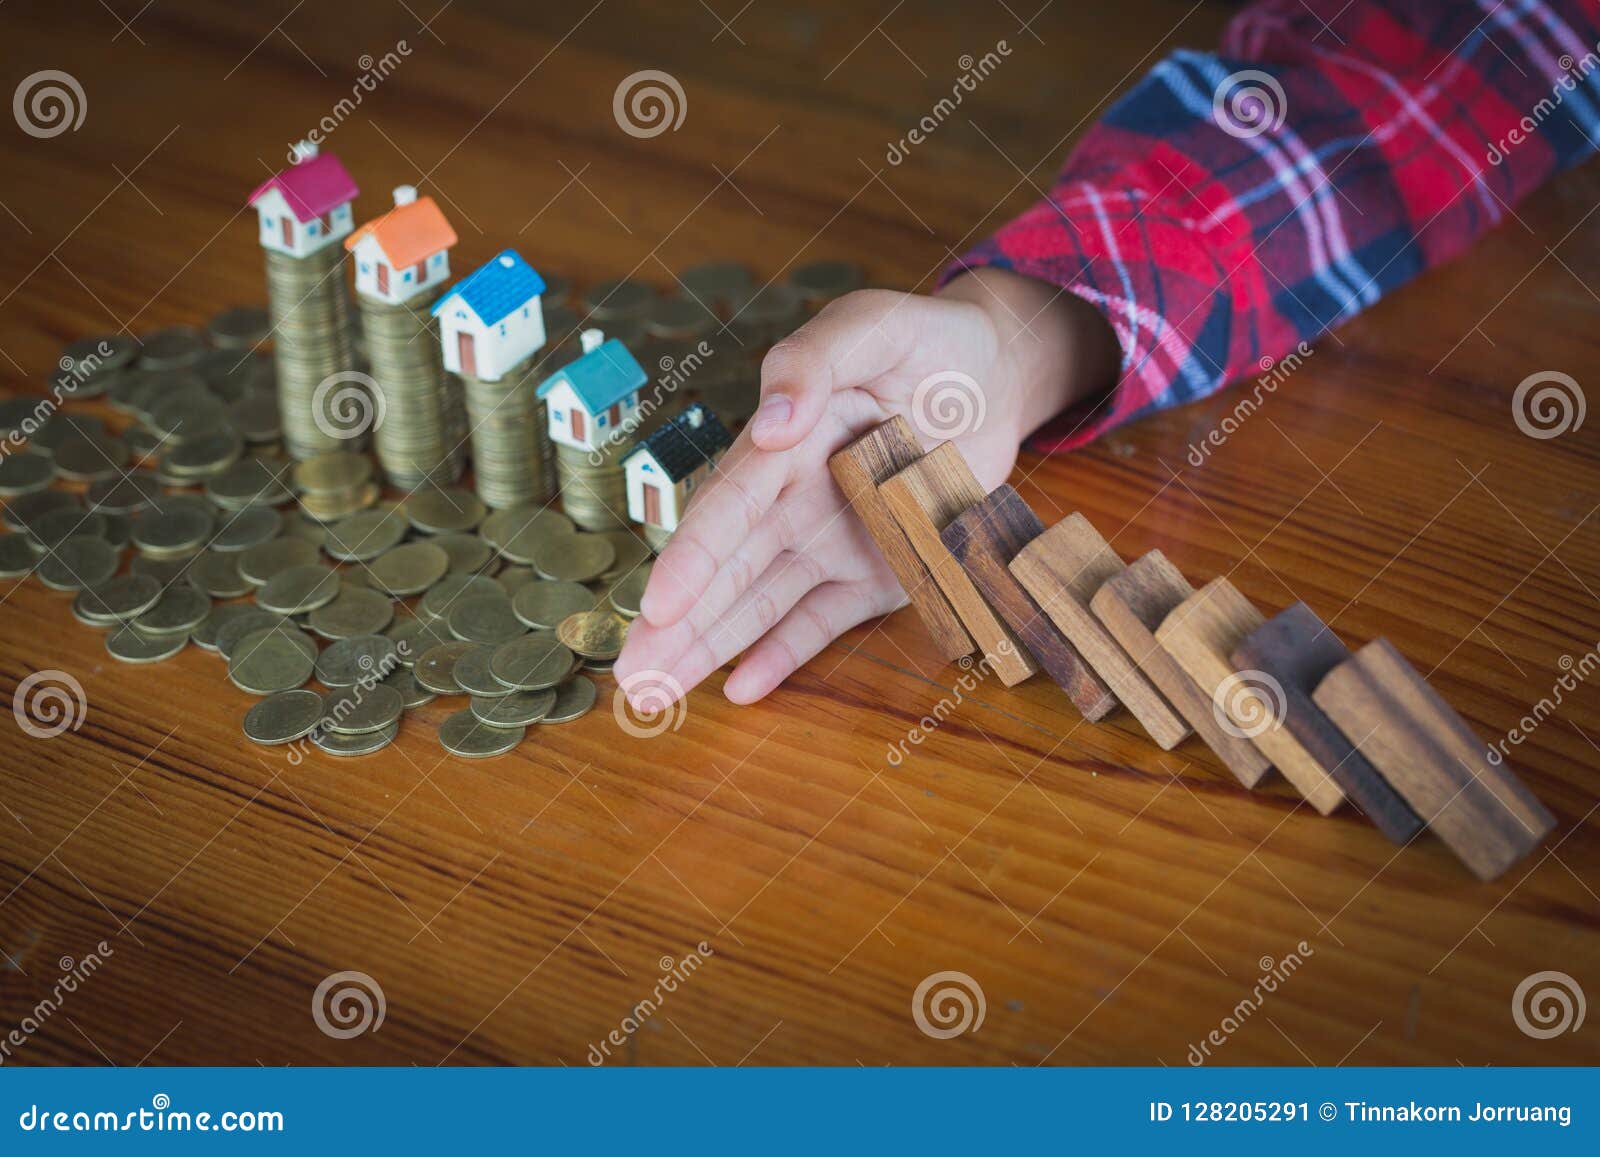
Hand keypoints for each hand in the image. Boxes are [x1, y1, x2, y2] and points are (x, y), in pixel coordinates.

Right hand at [613, 268, 1118, 706]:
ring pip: (759, 605)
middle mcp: (794, 502)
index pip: (727, 510)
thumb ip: (815, 362)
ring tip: (654, 696)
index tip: (657, 608)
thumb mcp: (869, 328)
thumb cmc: (923, 342)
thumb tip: (773, 421)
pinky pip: (823, 621)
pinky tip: (741, 691)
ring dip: (708, 651)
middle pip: (725, 573)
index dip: (690, 561)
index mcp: (782, 446)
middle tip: (630, 680)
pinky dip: (785, 656)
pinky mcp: (874, 574)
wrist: (992, 373)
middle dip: (675, 629)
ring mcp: (830, 542)